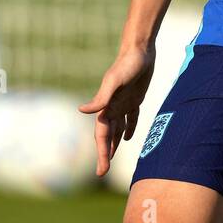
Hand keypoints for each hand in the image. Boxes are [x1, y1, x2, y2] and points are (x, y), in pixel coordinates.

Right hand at [78, 46, 155, 176]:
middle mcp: (113, 107)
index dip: (101, 153)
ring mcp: (123, 103)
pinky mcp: (135, 98)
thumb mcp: (115, 81)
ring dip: (114, 143)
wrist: (140, 50)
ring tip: (112, 158)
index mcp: (107, 106)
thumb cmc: (128, 65)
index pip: (102, 135)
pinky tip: (129, 138)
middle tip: (102, 172)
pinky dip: (129, 128)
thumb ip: (101, 97)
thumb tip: (81, 110)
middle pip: (107, 135)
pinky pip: (131, 117)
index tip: (101, 172)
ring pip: (117, 128)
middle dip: (105, 154)